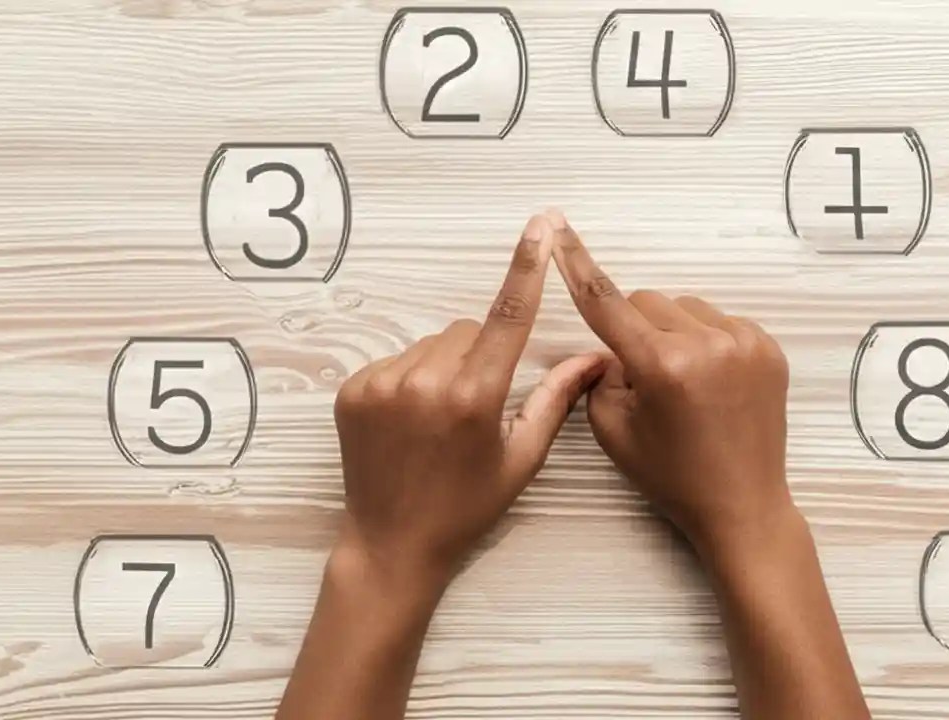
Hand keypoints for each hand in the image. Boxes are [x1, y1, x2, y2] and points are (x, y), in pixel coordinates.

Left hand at [334, 212, 605, 586]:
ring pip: (433, 342)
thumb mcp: (521, 458)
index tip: (541, 226)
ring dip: (445, 365)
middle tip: (476, 405)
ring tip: (439, 418)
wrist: (392, 543)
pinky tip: (411, 420)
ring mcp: (383, 384)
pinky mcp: (354, 390)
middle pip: (468, 330)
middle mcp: (426, 382)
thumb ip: (555, 399)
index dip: (527, 267)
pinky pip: (397, 359)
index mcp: (474, 399)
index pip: (508, 316)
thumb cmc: (467, 506)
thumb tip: (594, 357)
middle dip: (481, 353)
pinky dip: (411, 377)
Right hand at [547, 213, 791, 558]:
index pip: (607, 303)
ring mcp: (744, 344)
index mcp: (661, 366)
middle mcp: (705, 345)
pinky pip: (721, 321)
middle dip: (636, 328)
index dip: (577, 264)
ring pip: (685, 307)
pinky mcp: (768, 348)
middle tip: (643, 375)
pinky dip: (707, 340)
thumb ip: (599, 377)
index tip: (558, 228)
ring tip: (683, 381)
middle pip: (648, 302)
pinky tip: (711, 382)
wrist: (742, 503)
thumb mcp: (613, 431)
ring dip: (673, 332)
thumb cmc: (671, 475)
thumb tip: (610, 347)